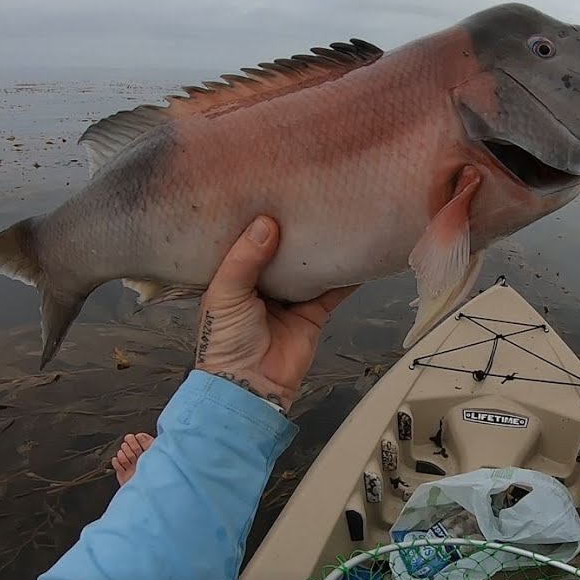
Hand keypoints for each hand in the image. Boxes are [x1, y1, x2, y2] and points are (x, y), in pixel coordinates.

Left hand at [194, 216, 356, 411]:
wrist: (250, 385)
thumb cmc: (225, 341)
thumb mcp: (225, 294)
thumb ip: (244, 259)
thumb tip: (267, 223)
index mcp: (233, 278)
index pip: (245, 243)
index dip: (255, 221)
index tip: (268, 193)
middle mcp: (261, 285)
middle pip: (281, 252)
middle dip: (291, 231)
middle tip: (306, 199)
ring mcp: (288, 299)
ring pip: (308, 267)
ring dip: (318, 249)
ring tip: (332, 219)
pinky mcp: (312, 314)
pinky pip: (332, 291)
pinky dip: (344, 276)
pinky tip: (355, 254)